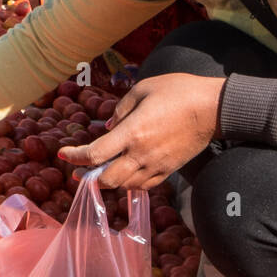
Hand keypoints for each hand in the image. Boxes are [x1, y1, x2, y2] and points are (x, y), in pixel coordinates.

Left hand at [59, 73, 225, 188]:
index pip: (94, 154)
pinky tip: (124, 174)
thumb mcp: (142, 89)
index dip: (74, 157)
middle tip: (78, 171)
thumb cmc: (178, 91)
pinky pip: (142, 186)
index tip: (63, 154)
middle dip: (87, 177)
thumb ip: (120, 109)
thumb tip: (108, 126)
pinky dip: (128, 184)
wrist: (212, 108)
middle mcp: (141, 154)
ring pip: (124, 186)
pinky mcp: (168, 171)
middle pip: (106, 180)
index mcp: (132, 132)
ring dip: (108, 182)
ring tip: (99, 173)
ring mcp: (156, 165)